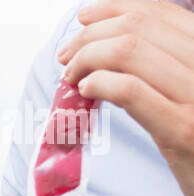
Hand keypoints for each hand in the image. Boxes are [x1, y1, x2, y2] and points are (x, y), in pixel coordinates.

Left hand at [56, 0, 193, 195]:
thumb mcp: (192, 97)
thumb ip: (170, 69)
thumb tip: (118, 46)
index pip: (161, 12)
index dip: (115, 8)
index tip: (83, 19)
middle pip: (141, 27)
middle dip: (92, 34)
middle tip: (66, 54)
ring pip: (132, 51)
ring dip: (89, 57)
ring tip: (70, 75)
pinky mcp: (183, 131)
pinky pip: (133, 91)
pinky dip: (102, 83)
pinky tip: (86, 90)